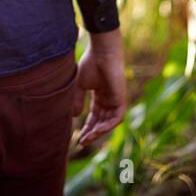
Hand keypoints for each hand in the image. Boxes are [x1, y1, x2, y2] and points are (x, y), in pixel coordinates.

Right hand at [72, 28, 125, 147]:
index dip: (87, 127)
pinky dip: (107, 126)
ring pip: (109, 122)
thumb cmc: (90, 64)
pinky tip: (96, 131)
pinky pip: (116, 118)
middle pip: (101, 121)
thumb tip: (75, 117)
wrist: (101, 53)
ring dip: (98, 132)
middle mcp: (109, 99)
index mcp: (100, 95)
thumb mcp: (80, 86)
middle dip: (92, 132)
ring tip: (87, 139)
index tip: (79, 137)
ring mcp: (116, 100)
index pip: (95, 116)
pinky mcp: (121, 99)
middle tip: (82, 142)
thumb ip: (77, 101)